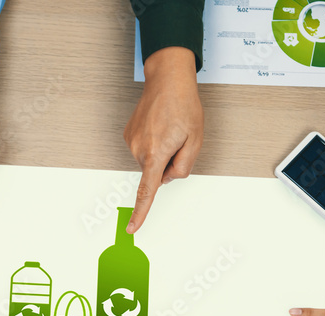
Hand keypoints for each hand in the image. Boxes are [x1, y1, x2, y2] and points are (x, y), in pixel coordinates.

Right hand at [123, 47, 202, 233]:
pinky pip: (145, 150)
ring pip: (151, 161)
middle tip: (179, 140)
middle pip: (156, 173)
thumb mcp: (196, 140)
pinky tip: (160, 126)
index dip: (140, 212)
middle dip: (169, 163)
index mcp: (156, 154)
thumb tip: (169, 177)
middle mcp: (139, 150)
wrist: (167, 79)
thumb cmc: (183, 105)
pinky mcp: (129, 136)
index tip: (132, 228)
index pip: (147, 191)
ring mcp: (132, 142)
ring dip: (162, 151)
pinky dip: (155, 143)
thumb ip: (184, 166)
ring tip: (169, 129)